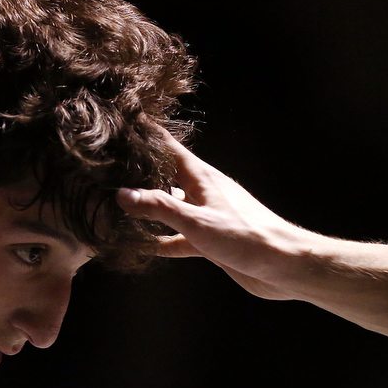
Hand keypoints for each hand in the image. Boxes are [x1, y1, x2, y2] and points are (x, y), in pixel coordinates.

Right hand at [116, 132, 313, 299]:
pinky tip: (140, 245)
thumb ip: (161, 208)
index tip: (120, 121)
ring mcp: (206, 215)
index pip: (168, 146)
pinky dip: (160, 241)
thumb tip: (123, 194)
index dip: (144, 133)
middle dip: (137, 171)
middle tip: (105, 167)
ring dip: (145, 208)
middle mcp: (202, 192)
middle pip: (163, 175)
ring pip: (168, 207)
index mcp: (202, 178)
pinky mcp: (208, 240)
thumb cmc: (248, 237)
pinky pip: (177, 237)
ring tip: (114, 205)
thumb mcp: (199, 221)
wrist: (283, 265)